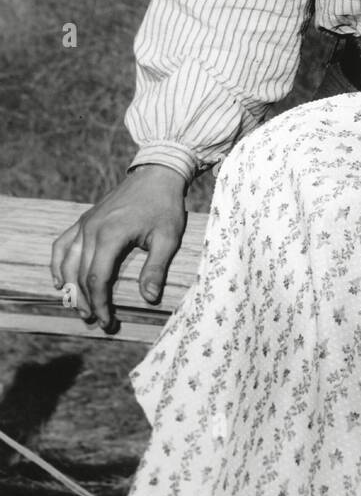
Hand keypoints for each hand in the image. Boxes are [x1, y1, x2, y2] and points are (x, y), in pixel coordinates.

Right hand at [50, 165, 188, 331]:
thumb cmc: (164, 205)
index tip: (107, 322)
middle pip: (80, 274)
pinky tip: (60, 281)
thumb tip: (149, 298)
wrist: (157, 174)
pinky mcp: (85, 219)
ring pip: (68, 262)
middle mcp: (91, 229)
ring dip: (71, 288)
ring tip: (80, 308)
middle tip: (97, 320)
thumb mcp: (167, 237)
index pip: (97, 279)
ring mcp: (85, 223)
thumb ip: (156, 268)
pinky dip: (57, 264)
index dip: (100, 303)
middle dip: (87, 301)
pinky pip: (62, 244)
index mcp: (111, 235)